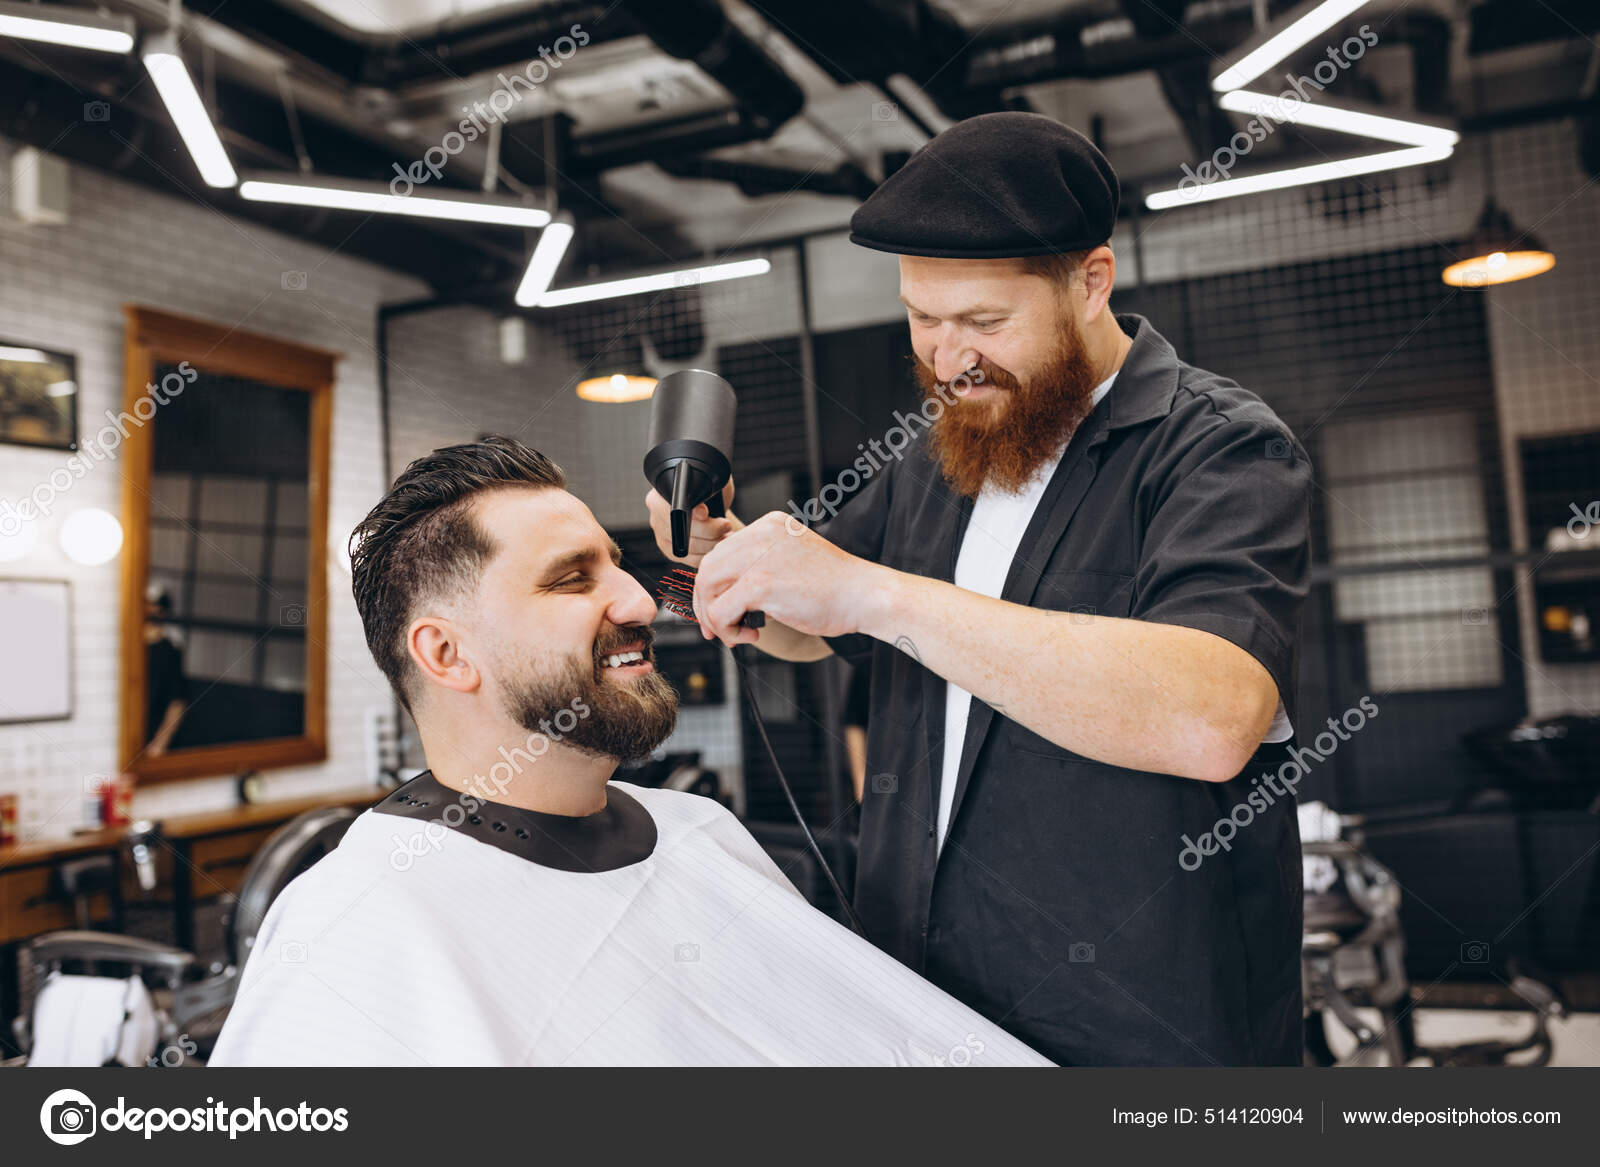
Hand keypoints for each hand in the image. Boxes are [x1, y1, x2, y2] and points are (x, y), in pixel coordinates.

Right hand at [644, 477, 737, 567]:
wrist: (711, 505)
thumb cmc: (710, 491)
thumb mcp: (712, 482)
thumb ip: (707, 488)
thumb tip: (700, 511)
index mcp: (660, 495)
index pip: (671, 509)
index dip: (690, 514)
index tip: (707, 514)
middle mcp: (656, 516)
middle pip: (679, 531)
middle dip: (709, 531)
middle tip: (726, 526)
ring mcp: (661, 535)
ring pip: (686, 548)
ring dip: (711, 544)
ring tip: (725, 535)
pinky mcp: (670, 551)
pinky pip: (689, 559)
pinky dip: (707, 555)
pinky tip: (716, 545)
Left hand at [692, 512, 883, 644]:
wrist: (865, 595)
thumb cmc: (834, 587)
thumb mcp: (791, 562)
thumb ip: (760, 567)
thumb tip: (723, 595)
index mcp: (768, 525)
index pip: (721, 552)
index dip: (713, 586)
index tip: (717, 610)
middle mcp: (760, 534)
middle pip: (708, 568)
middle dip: (706, 604)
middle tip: (717, 629)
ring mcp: (759, 557)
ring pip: (708, 588)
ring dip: (716, 618)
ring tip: (738, 633)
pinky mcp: (761, 583)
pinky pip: (721, 610)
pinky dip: (728, 629)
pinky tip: (751, 634)